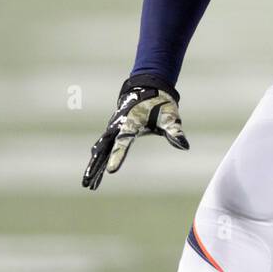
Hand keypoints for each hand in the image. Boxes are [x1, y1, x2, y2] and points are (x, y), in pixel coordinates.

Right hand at [82, 75, 188, 190]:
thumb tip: (184, 146)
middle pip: (104, 150)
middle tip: (87, 183)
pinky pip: (104, 148)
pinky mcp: (114, 131)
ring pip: (101, 150)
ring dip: (94, 166)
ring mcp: (114, 129)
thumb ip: (175, 132)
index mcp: (131, 124)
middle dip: (95, 167)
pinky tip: (94, 172)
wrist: (147, 88)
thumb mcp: (170, 116)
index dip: (117, 157)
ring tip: (88, 184)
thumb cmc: (160, 103)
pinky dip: (98, 159)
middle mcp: (118, 127)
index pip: (122, 143)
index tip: (110, 171)